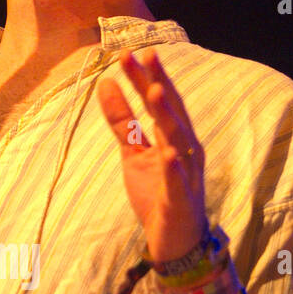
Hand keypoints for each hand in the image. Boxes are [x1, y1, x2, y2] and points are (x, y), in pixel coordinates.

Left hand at [96, 47, 206, 263]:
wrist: (175, 240)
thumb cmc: (157, 191)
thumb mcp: (133, 153)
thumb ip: (123, 120)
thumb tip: (106, 83)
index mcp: (173, 136)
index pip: (159, 100)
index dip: (144, 77)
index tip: (128, 53)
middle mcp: (185, 149)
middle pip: (171, 112)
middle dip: (159, 84)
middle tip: (146, 56)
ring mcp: (186, 174)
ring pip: (179, 141)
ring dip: (168, 116)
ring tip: (154, 92)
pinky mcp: (181, 200)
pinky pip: (178, 182)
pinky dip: (174, 167)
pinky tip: (169, 154)